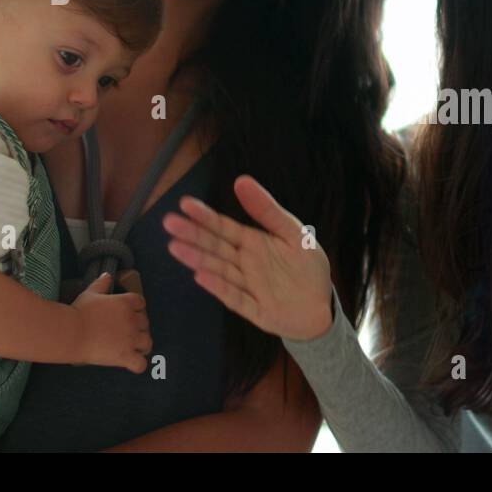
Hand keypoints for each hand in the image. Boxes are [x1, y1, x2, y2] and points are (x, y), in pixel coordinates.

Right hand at [72, 273, 150, 372]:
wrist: (71, 332)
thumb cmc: (79, 312)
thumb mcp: (90, 293)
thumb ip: (101, 283)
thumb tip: (107, 274)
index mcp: (126, 303)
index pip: (141, 303)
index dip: (136, 309)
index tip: (128, 314)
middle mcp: (133, 320)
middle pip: (145, 323)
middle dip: (138, 328)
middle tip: (126, 332)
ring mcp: (131, 339)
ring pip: (147, 343)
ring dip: (142, 345)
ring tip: (133, 348)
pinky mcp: (126, 356)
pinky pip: (141, 364)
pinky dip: (138, 365)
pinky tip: (131, 364)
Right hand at [163, 176, 334, 340]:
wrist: (322, 307)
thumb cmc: (306, 267)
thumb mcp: (293, 232)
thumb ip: (268, 210)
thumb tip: (241, 181)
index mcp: (253, 243)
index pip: (224, 227)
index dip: (205, 216)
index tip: (184, 204)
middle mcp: (244, 264)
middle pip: (215, 247)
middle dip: (193, 235)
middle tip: (169, 223)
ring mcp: (247, 287)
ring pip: (219, 271)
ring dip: (198, 259)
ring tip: (176, 247)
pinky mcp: (255, 310)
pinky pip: (236, 298)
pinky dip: (219, 288)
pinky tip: (201, 276)